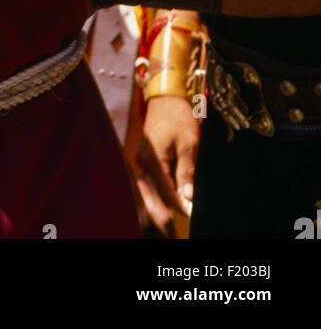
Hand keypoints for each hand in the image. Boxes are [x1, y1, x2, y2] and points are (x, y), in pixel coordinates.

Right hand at [136, 95, 199, 226]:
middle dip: (160, 216)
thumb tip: (188, 196)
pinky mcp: (145, 159)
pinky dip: (155, 196)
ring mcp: (141, 160)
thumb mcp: (189, 143)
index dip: (179, 205)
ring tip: (166, 227)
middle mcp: (141, 162)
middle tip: (171, 235)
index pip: (166, 191)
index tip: (191, 216)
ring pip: (146, 191)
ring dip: (155, 208)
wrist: (167, 96)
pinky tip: (161, 207)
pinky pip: (148, 183)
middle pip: (149, 196)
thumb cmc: (179, 116)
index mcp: (151, 159)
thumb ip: (187, 171)